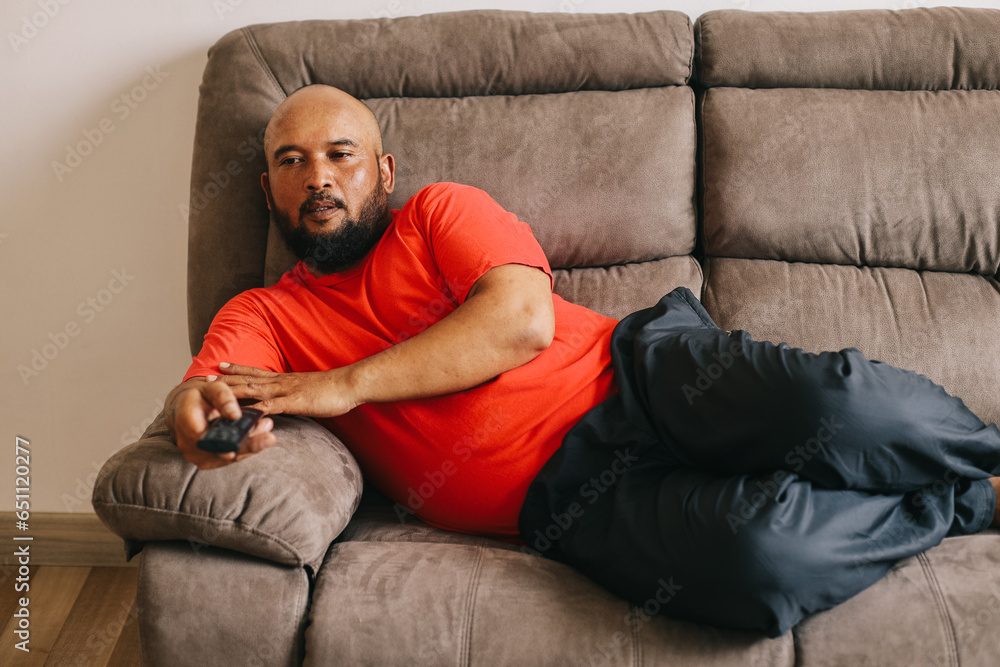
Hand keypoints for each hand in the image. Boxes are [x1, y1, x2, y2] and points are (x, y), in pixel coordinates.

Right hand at [166, 378, 275, 469]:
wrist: (187, 409)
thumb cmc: (200, 397)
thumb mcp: (211, 388)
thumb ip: (223, 397)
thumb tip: (235, 415)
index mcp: (186, 422)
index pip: (205, 438)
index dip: (224, 443)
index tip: (241, 444)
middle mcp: (189, 444)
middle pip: (221, 452)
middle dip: (248, 445)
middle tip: (270, 437)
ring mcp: (198, 455)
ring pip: (229, 457)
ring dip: (251, 446)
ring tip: (268, 432)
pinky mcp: (208, 460)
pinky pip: (230, 458)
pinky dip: (246, 448)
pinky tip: (260, 436)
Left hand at [212, 363, 359, 418]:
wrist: (349, 385)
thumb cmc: (333, 389)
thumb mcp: (309, 389)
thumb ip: (295, 393)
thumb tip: (288, 398)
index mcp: (285, 380)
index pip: (256, 372)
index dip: (237, 369)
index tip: (220, 367)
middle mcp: (281, 382)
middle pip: (248, 379)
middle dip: (226, 379)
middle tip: (205, 379)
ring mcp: (286, 391)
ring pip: (253, 389)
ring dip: (232, 390)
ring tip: (214, 392)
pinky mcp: (293, 402)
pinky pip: (269, 407)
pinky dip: (253, 410)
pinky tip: (240, 413)